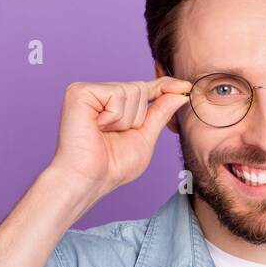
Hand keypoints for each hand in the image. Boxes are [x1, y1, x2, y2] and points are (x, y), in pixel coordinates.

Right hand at [46, 77, 191, 210]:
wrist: (89, 179)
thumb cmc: (112, 166)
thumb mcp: (145, 137)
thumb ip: (161, 113)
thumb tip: (181, 93)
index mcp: (112, 104)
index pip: (144, 89)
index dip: (164, 87)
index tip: (186, 86)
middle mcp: (99, 93)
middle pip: (140, 88)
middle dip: (137, 118)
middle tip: (114, 135)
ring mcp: (88, 90)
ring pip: (131, 91)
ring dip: (125, 120)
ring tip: (104, 133)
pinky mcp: (79, 91)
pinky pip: (116, 94)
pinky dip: (114, 116)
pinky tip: (98, 127)